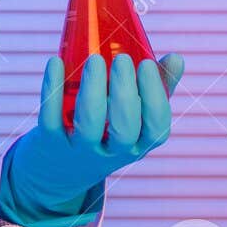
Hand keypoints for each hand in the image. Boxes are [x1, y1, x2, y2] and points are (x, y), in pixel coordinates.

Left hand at [0, 53, 185, 226]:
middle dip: (125, 93)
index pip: (156, 128)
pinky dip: (52, 89)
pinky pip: (51, 118)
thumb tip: (176, 58)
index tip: (147, 64)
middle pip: (124, 129)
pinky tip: (56, 63)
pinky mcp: (51, 143)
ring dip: (93, 91)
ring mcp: (80, 150)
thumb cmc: (107, 132)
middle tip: (122, 60)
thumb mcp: (136, 118)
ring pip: (88, 127)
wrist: (58, 169)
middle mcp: (112, 152)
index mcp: (139, 144)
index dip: (154, 97)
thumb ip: (158, 89)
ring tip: (95, 60)